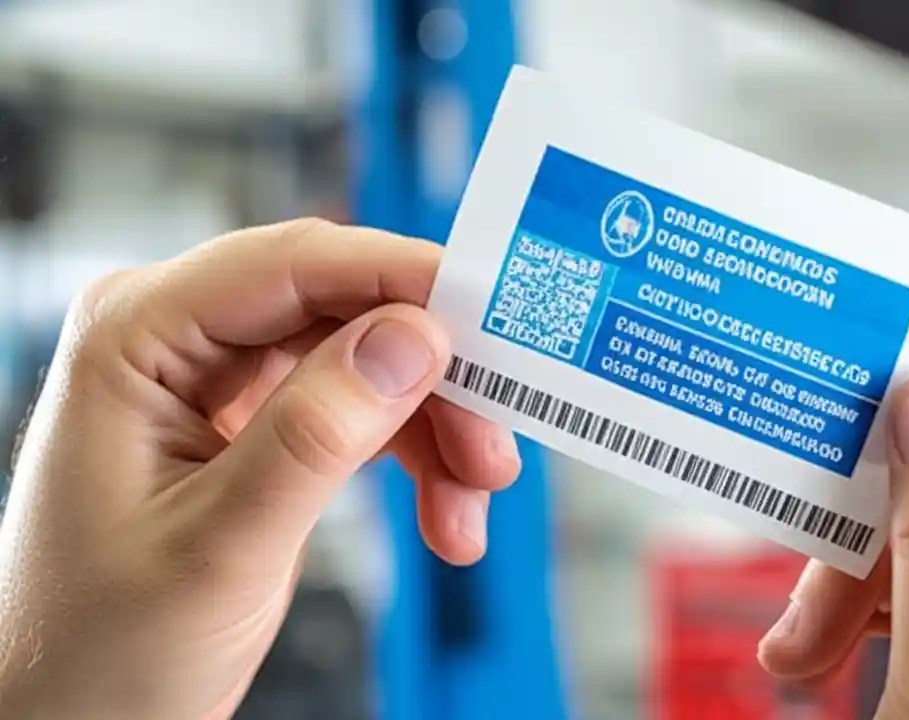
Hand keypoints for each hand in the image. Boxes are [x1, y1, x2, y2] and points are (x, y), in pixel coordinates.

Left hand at [0, 220, 519, 718]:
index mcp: (138, 333)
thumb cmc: (99, 648)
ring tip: (469, 510)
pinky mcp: (254, 420)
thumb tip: (413, 337)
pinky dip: (414, 458)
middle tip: (496, 447)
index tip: (497, 316)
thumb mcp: (221, 546)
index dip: (405, 278)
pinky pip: (360, 410)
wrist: (70, 718)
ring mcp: (219, 377)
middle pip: (347, 310)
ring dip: (435, 429)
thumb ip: (315, 434)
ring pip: (368, 360)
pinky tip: (444, 517)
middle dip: (434, 378)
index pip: (295, 263)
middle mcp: (180, 336)